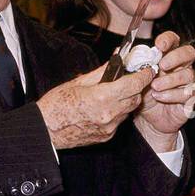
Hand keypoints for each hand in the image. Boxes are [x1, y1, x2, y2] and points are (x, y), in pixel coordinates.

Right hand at [38, 62, 154, 149]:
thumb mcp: (79, 82)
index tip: (148, 69)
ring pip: (128, 111)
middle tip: (129, 79)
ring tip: (111, 94)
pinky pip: (119, 121)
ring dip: (126, 101)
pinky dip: (116, 113)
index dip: (145, 75)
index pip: (134, 84)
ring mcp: (109, 128)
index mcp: (102, 97)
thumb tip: (117, 58)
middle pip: (135, 98)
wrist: (45, 131)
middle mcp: (109, 114)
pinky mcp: (106, 137)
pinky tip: (103, 108)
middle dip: (135, 88)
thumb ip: (102, 71)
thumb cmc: (56, 104)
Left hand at [134, 31, 194, 147]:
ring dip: (170, 80)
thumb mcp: (135, 79)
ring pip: (188, 74)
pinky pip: (188, 93)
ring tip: (155, 87)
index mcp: (168, 57)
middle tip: (161, 65)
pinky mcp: (190, 99)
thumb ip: (131, 66)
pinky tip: (159, 97)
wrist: (148, 119)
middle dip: (175, 57)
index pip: (174, 41)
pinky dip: (172, 95)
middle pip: (188, 53)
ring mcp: (187, 83)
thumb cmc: (143, 95)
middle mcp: (181, 68)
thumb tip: (118, 52)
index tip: (158, 45)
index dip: (168, 39)